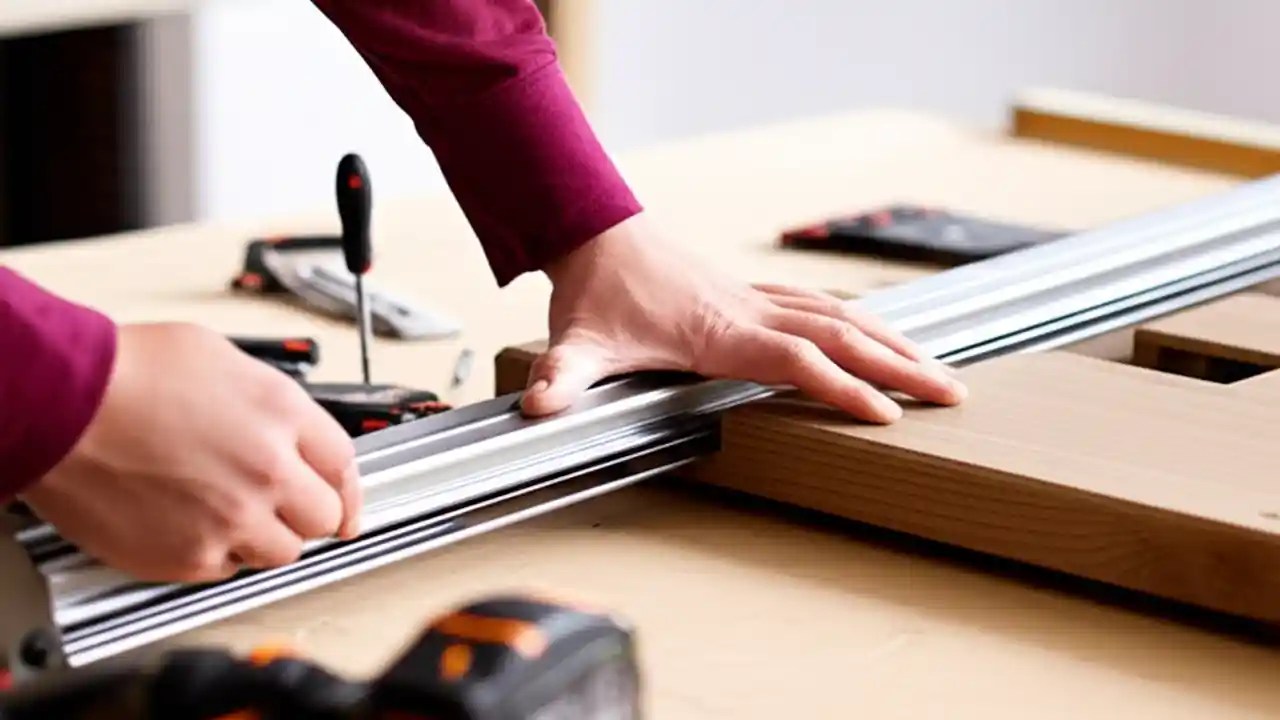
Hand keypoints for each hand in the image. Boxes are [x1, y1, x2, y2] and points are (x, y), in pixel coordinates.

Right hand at [21, 322, 360, 582]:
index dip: (349, 490)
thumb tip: (291, 431)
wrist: (62, 405)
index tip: (347, 505)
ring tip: (224, 510)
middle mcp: (269, 472)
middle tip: (280, 505)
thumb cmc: (127, 373)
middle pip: (325, 517)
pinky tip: (189, 521)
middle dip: (307, 512)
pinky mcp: (190, 558)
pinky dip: (216, 553)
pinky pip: (228, 570)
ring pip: (283, 552)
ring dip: (265, 536)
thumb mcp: (225, 361)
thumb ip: (272, 405)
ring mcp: (233, 519)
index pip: (346, 467)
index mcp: (284, 416)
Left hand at [520, 214, 966, 421]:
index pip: (794, 358)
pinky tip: (883, 335)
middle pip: (841, 333)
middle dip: (898, 364)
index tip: (886, 415)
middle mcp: (749, 310)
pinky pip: (823, 307)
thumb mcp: (576, 342)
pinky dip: (864, 322)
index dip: (840, 387)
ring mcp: (756, 298)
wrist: (597, 232)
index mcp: (718, 330)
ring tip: (938, 370)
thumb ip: (564, 378)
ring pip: (842, 315)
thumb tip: (539, 409)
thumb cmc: (596, 291)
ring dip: (893, 341)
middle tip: (950, 394)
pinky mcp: (753, 294)